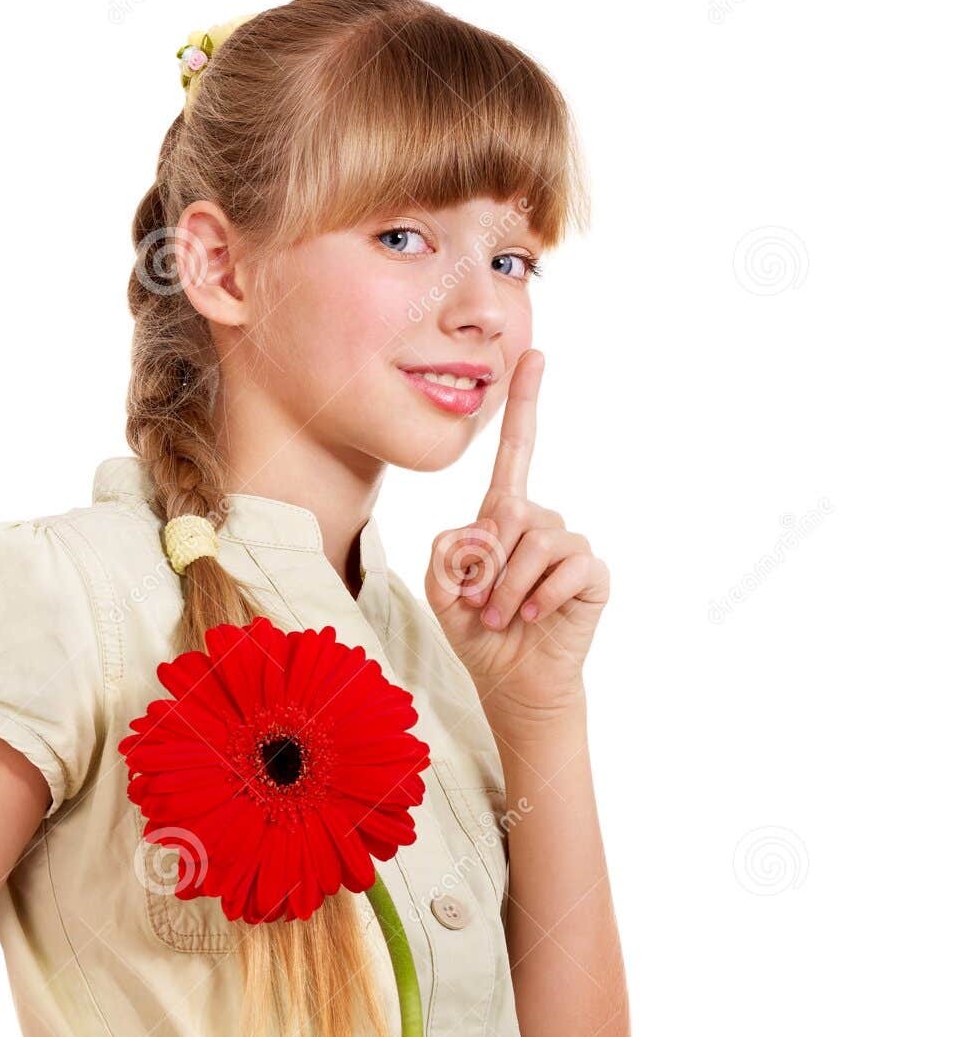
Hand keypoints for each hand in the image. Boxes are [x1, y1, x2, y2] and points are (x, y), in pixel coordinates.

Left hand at [425, 349, 609, 723]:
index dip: (525, 404)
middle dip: (489, 565)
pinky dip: (543, 596)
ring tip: (505, 618)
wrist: (513, 681)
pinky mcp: (592, 574)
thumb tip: (487, 531)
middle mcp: (539, 523)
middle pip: (514, 512)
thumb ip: (448, 552)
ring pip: (538, 541)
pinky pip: (570, 566)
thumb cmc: (478, 632)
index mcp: (502, 517)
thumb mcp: (443, 590)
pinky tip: (535, 617)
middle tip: (483, 605)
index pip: (516, 452)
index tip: (534, 355)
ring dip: (510, 588)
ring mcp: (569, 547)